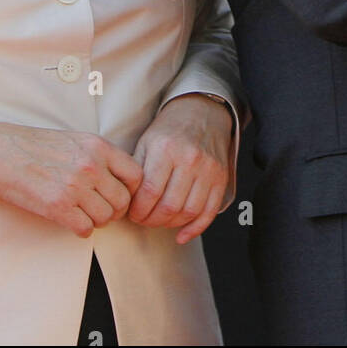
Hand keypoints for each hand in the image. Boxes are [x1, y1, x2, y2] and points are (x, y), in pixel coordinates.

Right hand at [0, 120, 142, 237]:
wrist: (0, 153)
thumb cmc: (36, 146)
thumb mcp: (76, 139)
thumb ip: (100, 156)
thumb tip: (122, 178)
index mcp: (98, 146)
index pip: (136, 175)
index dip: (131, 190)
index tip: (119, 194)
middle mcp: (91, 166)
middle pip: (123, 201)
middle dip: (114, 210)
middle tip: (100, 209)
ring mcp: (75, 187)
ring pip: (106, 218)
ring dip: (97, 220)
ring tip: (83, 213)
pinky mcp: (58, 207)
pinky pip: (86, 229)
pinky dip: (81, 229)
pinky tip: (71, 220)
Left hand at [128, 94, 232, 243]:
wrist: (201, 112)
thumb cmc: (170, 129)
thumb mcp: (146, 141)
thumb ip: (137, 170)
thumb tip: (126, 200)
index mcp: (166, 148)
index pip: (150, 191)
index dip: (138, 210)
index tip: (133, 213)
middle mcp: (189, 159)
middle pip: (169, 205)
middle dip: (151, 220)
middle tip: (143, 219)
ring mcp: (208, 169)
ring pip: (188, 211)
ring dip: (170, 224)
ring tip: (159, 221)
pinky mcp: (220, 178)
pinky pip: (209, 212)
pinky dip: (195, 228)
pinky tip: (182, 234)